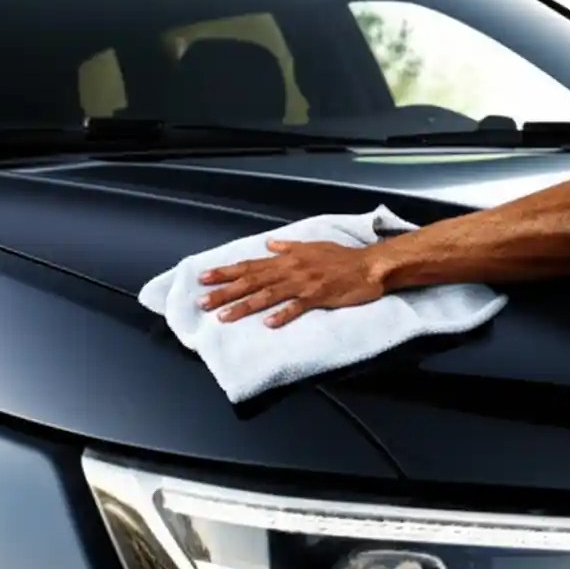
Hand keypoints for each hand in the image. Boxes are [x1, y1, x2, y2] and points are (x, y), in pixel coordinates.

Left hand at [198, 240, 386, 326]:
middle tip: (201, 302)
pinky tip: (267, 324)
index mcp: (286, 259)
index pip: (249, 265)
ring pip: (267, 295)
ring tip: (223, 317)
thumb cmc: (341, 257)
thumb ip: (288, 247)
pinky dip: (282, 315)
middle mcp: (290, 269)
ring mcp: (303, 284)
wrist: (368, 266)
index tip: (204, 278)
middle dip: (225, 291)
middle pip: (252, 281)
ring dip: (244, 306)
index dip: (225, 272)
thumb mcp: (311, 246)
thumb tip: (269, 244)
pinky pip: (297, 307)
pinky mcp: (318, 297)